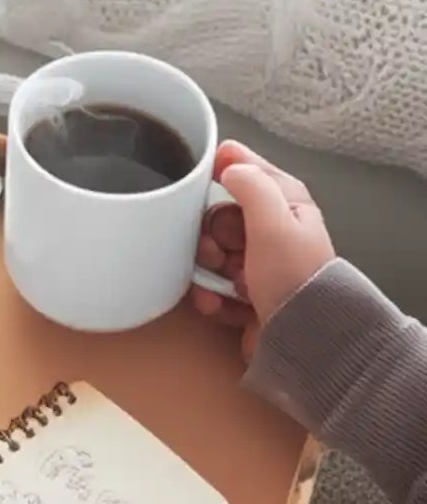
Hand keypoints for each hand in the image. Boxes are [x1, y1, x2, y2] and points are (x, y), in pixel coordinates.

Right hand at [191, 140, 335, 360]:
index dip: (223, 172)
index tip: (202, 182)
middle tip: (217, 251)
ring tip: (219, 282)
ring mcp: (256, 263)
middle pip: (220, 215)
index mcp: (286, 204)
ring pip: (211, 251)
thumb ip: (251, 186)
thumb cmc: (293, 277)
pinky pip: (212, 285)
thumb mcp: (275, 223)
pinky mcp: (243, 294)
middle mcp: (271, 230)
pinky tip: (216, 303)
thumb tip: (228, 163)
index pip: (248, 170)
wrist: (302, 340)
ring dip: (206, 268)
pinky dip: (210, 296)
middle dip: (210, 234)